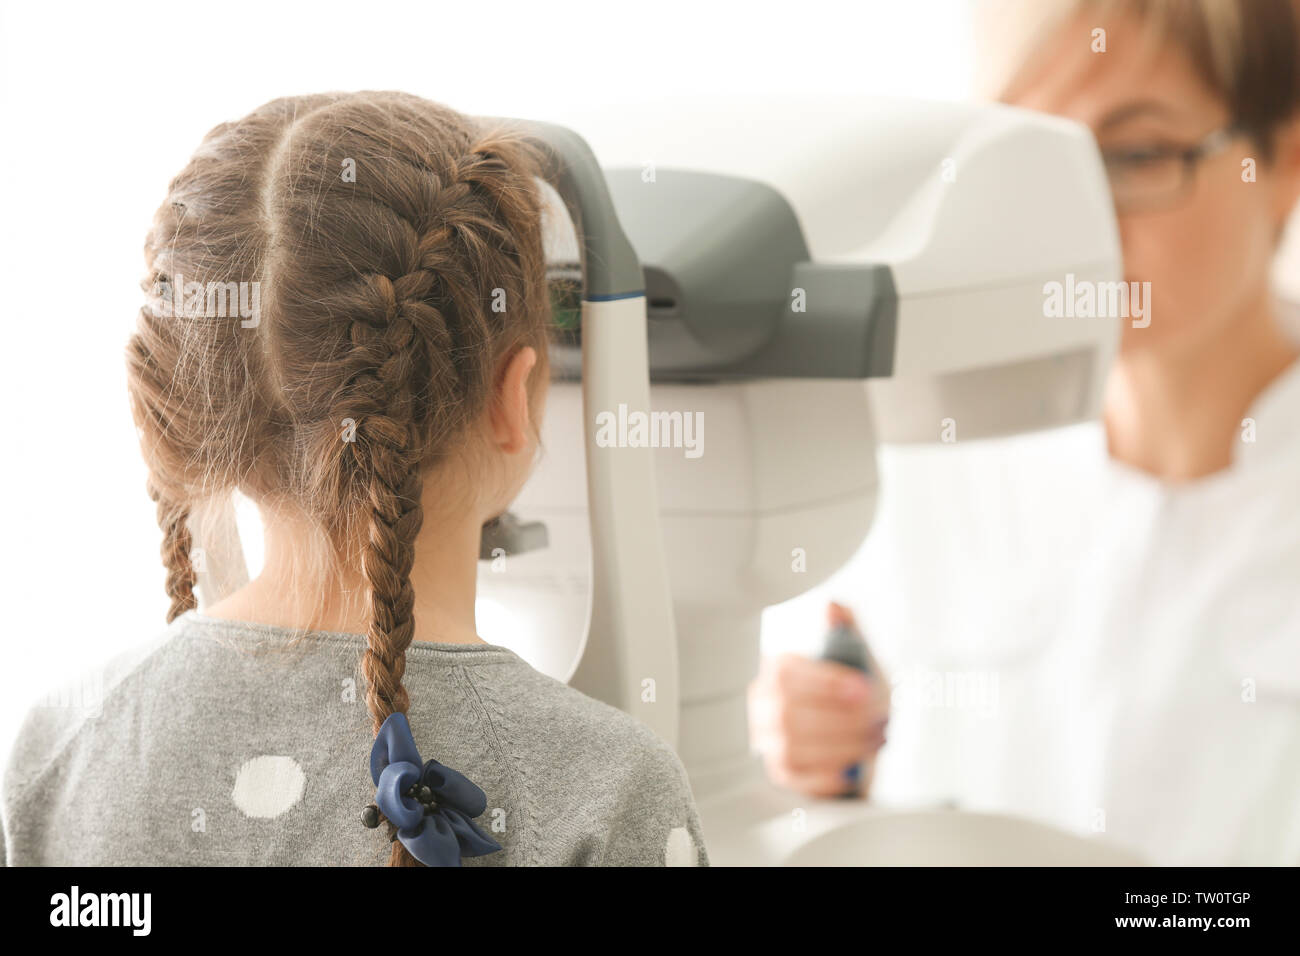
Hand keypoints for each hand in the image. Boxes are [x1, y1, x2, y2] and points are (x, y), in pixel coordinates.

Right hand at [748, 603, 889, 797]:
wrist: (864, 738)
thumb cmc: (855, 696)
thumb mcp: (857, 658)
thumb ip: (845, 630)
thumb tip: (832, 608)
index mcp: (777, 671)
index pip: (786, 675)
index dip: (824, 683)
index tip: (862, 689)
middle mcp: (765, 707)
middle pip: (786, 715)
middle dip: (838, 719)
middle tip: (878, 719)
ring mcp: (770, 743)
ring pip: (792, 749)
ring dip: (841, 746)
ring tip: (875, 739)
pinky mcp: (783, 774)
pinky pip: (799, 780)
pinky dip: (831, 773)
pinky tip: (856, 763)